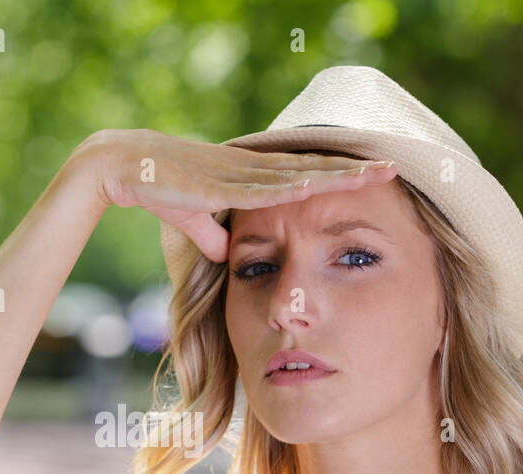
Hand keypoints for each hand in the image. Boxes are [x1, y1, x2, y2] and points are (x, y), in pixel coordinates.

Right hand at [70, 128, 397, 262]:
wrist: (126, 167)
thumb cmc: (160, 190)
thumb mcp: (196, 221)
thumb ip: (215, 236)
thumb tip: (231, 256)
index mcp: (252, 175)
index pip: (307, 174)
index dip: (341, 175)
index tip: (375, 176)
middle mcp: (253, 169)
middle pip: (314, 168)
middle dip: (354, 170)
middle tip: (395, 166)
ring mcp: (239, 173)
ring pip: (298, 174)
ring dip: (336, 176)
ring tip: (373, 175)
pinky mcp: (220, 183)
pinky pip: (262, 187)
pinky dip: (290, 187)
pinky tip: (318, 184)